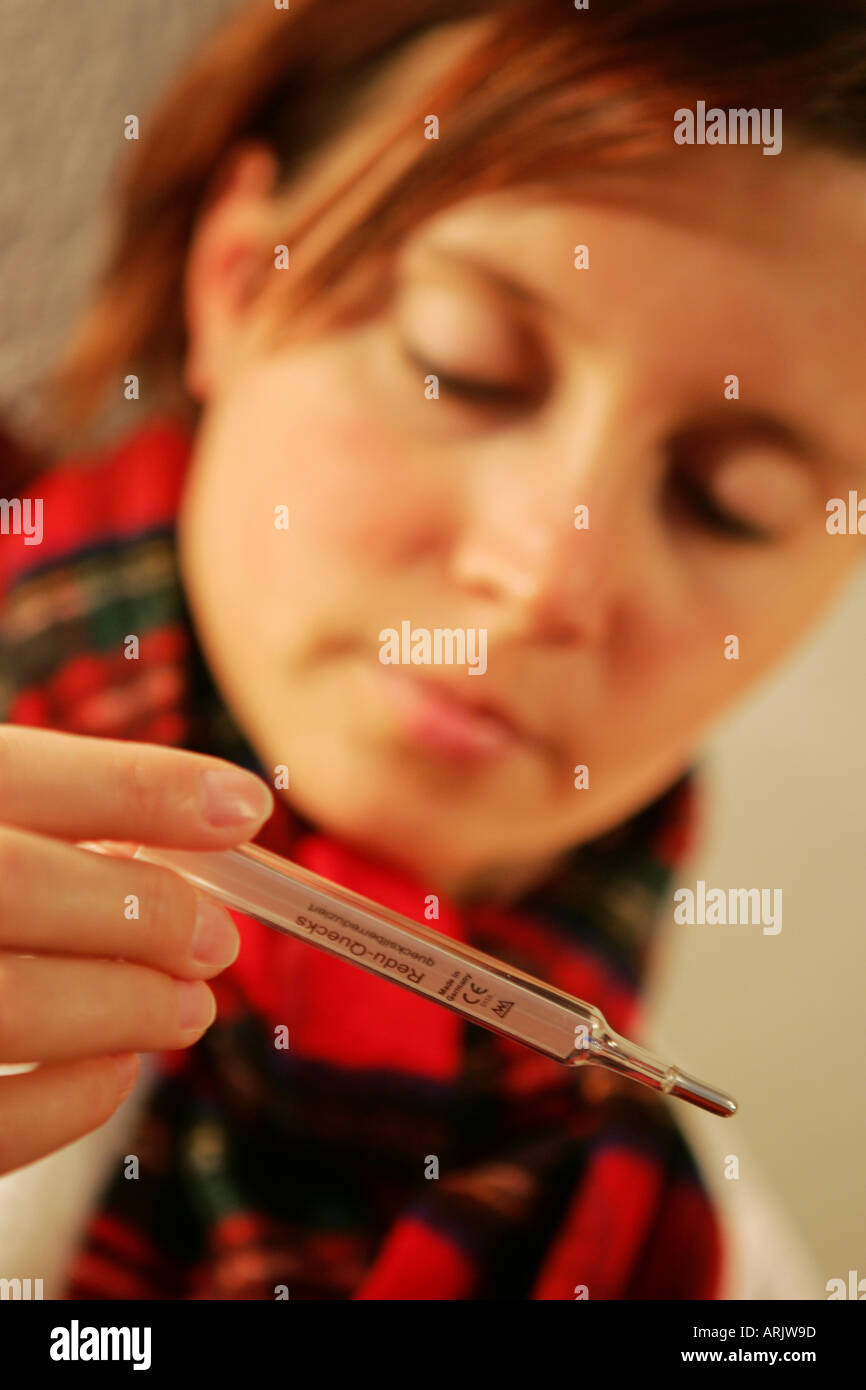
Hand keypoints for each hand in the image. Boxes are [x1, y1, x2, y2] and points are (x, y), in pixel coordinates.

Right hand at [0, 725, 273, 1176]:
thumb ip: (32, 826)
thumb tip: (190, 837)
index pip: (19, 774)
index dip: (140, 786)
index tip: (244, 806)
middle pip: (19, 888)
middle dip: (145, 913)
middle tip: (216, 941)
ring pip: (10, 1003)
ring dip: (128, 1007)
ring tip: (188, 1006)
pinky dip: (71, 1098)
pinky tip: (114, 1071)